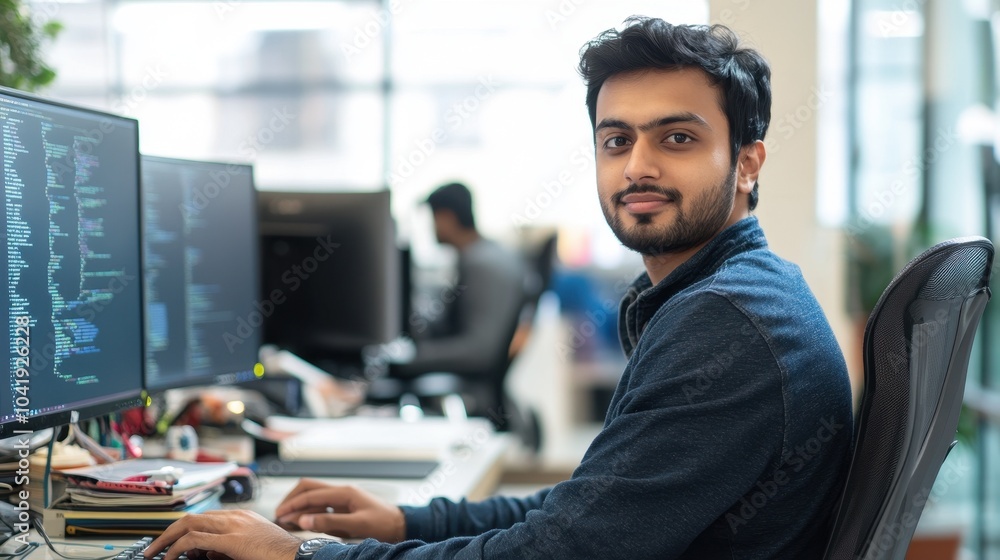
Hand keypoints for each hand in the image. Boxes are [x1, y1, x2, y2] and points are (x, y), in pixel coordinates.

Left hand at [144, 510, 305, 559]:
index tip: (171, 541)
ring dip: (167, 538)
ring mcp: (234, 526)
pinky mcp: (232, 539)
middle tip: (153, 547)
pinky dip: (178, 548)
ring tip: (155, 553)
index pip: (204, 517)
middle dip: (168, 531)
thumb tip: (206, 553)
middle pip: (192, 516)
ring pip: (189, 523)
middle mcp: (236, 516)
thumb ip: (226, 547)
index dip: (183, 529)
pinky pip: (196, 539)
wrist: (297, 556)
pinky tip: (170, 557)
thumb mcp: (248, 548)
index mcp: (241, 517)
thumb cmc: (278, 554)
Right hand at [274, 479, 405, 542]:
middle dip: (292, 500)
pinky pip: (320, 508)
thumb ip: (330, 522)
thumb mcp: (357, 524)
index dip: (293, 504)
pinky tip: (301, 522)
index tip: (280, 515)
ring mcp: (342, 500)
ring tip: (285, 520)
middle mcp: (341, 492)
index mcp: (344, 492)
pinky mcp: (343, 509)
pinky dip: (308, 513)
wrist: (399, 525)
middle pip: (309, 488)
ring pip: (313, 498)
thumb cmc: (384, 523)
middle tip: (279, 516)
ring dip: (298, 507)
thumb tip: (305, 520)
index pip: (311, 493)